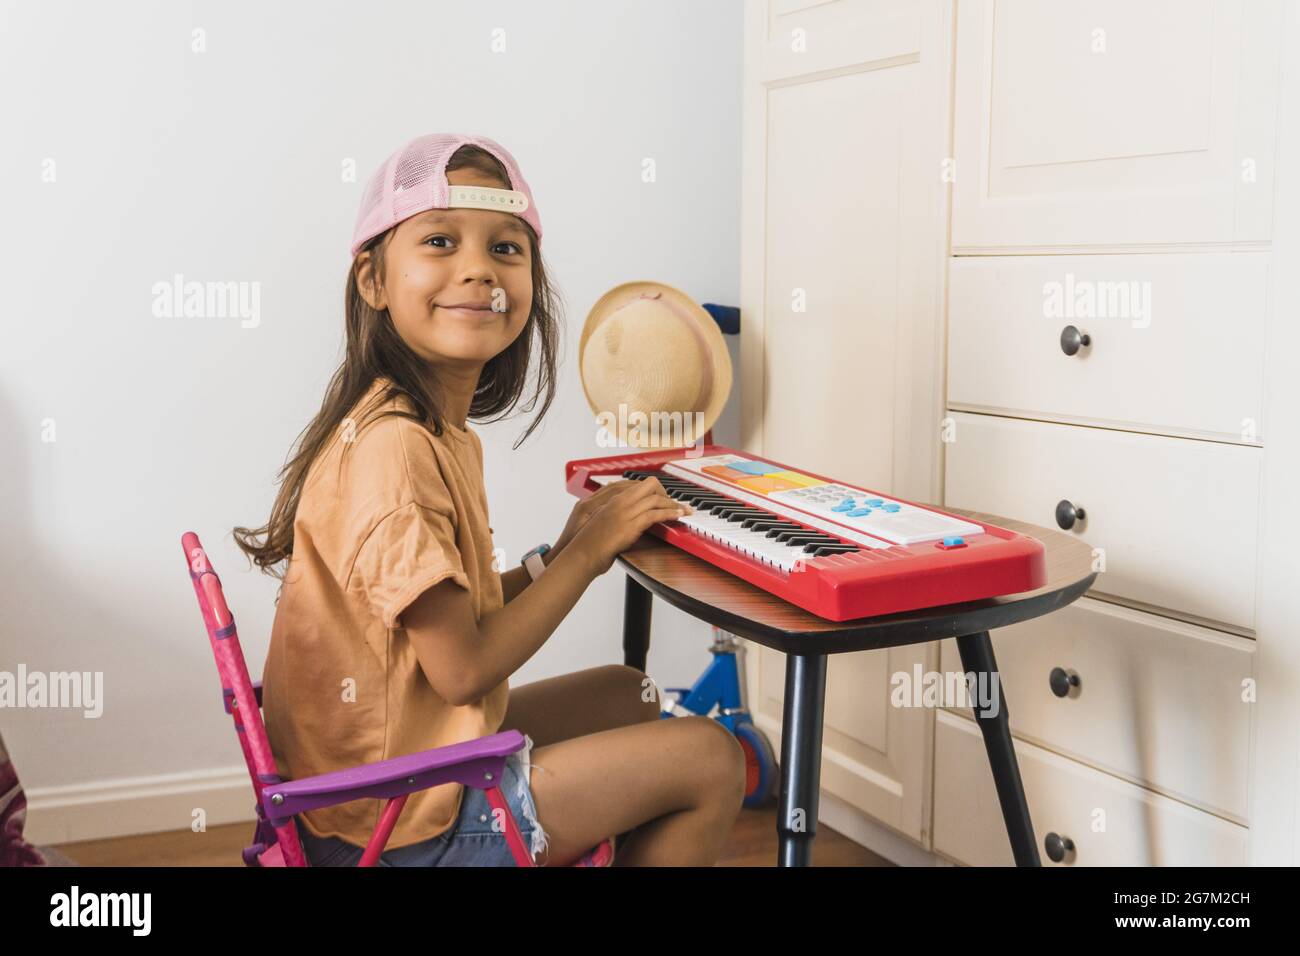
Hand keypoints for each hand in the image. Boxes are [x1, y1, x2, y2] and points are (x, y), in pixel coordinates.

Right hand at [568, 477, 691, 575]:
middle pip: (649, 484)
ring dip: (673, 504)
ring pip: (656, 498)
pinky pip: (656, 514)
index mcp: (609, 498)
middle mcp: (619, 501)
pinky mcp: (631, 524)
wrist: (582, 555)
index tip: (661, 497)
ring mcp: (625, 511)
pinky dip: (670, 513)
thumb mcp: (600, 522)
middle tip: (673, 503)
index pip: (636, 484)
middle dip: (665, 492)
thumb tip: (628, 517)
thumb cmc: (588, 543)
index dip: (653, 489)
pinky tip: (678, 516)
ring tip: (683, 510)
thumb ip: (613, 515)